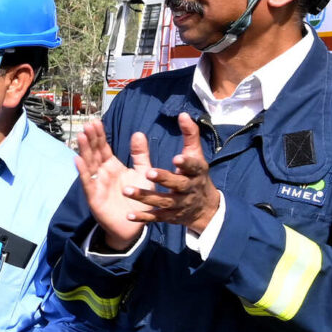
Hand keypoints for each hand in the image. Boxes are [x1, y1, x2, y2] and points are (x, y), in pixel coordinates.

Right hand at [73, 120, 154, 250]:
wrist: (134, 225)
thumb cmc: (138, 199)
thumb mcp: (143, 173)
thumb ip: (140, 154)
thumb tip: (138, 133)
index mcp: (113, 166)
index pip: (103, 147)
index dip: (99, 135)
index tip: (96, 121)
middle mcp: (102, 173)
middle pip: (94, 153)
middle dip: (91, 139)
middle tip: (88, 124)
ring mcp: (97, 184)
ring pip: (89, 165)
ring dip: (84, 151)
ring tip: (81, 136)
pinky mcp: (94, 197)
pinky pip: (87, 183)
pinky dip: (83, 172)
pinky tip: (78, 160)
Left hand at [124, 113, 221, 233]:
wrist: (204, 207)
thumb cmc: (195, 175)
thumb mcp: (196, 155)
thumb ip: (190, 135)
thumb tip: (183, 114)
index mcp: (196, 172)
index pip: (193, 166)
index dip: (186, 163)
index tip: (176, 158)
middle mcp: (188, 188)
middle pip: (177, 184)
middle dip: (163, 178)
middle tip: (148, 172)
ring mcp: (179, 204)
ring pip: (162, 201)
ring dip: (145, 197)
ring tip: (126, 191)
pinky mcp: (170, 216)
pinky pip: (156, 217)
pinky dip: (143, 217)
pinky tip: (128, 215)